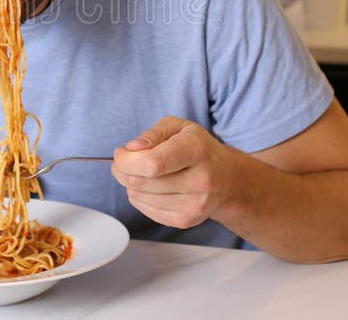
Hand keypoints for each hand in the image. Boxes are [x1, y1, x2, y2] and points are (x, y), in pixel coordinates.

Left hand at [111, 116, 234, 229]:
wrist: (226, 177)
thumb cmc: (197, 147)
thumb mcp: (178, 127)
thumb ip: (152, 134)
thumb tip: (131, 149)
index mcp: (196, 150)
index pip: (152, 163)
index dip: (127, 160)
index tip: (121, 153)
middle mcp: (200, 180)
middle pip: (142, 182)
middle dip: (122, 170)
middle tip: (122, 161)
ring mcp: (195, 204)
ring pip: (140, 197)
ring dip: (130, 183)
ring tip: (140, 172)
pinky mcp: (187, 220)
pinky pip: (146, 210)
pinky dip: (139, 197)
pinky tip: (150, 187)